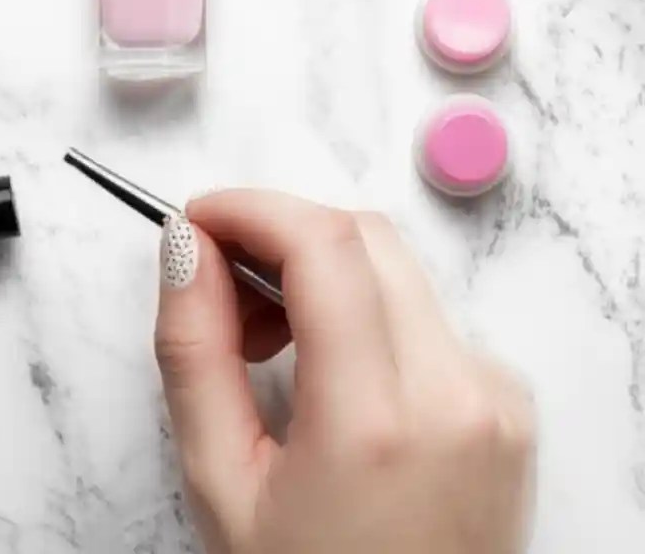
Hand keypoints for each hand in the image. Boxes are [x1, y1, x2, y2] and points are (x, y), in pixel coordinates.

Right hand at [156, 191, 535, 553]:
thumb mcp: (222, 482)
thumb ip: (194, 354)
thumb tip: (185, 251)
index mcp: (379, 421)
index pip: (324, 244)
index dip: (249, 209)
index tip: (196, 221)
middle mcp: (458, 395)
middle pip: (365, 237)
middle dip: (277, 235)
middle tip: (217, 287)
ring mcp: (493, 398)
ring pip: (395, 268)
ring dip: (317, 273)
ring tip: (261, 342)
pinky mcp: (504, 403)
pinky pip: (424, 314)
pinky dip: (360, 311)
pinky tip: (319, 368)